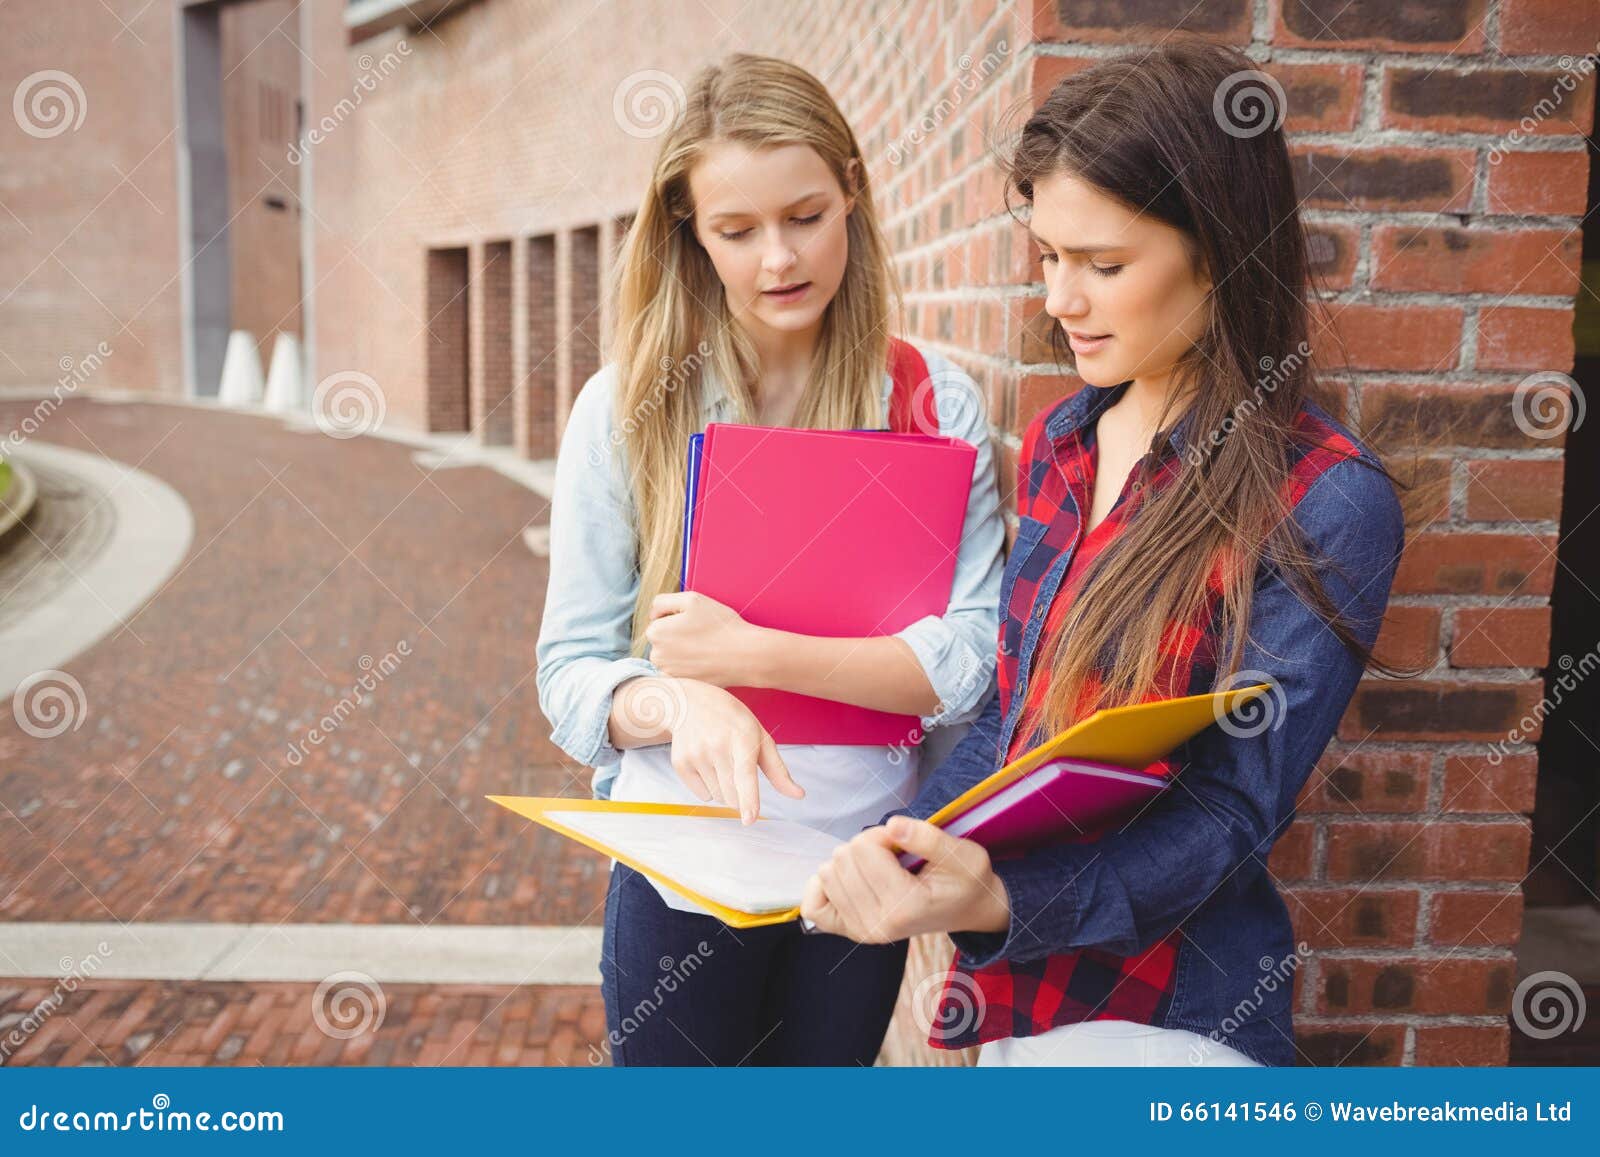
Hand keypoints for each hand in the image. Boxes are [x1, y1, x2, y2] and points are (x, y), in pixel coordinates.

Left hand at [645, 593, 768, 687]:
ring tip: (704, 649)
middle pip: (661, 641)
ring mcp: (668, 674)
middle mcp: (656, 656)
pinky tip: (704, 662)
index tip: (694, 623)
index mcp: (656, 633)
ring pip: (669, 657)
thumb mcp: (692, 599)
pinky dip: (688, 667)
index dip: (676, 618)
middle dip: (675, 637)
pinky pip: (678, 672)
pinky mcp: (681, 686)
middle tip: (701, 636)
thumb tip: (652, 616)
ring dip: (681, 652)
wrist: (745, 656)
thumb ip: (662, 602)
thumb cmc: (720, 625)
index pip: (658, 621)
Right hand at [664, 679, 803, 823]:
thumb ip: (778, 770)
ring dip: (726, 790)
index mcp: (742, 737)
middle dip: (741, 796)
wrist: (690, 703)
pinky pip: (703, 795)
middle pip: (733, 795)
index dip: (749, 798)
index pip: (745, 773)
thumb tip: (799, 795)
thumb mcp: (759, 736)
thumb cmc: (732, 721)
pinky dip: (709, 787)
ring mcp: (696, 754)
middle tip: (738, 770)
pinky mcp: (680, 763)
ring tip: (721, 762)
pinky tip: (706, 763)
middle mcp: (716, 745)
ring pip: (719, 798)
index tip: (749, 819)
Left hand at [801, 817, 1010, 943]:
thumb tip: (892, 825)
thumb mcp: (962, 853)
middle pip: (842, 858)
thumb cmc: (965, 879)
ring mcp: (861, 931)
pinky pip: (813, 904)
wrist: (967, 909)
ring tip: (879, 867)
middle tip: (893, 854)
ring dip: (850, 861)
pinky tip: (850, 878)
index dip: (883, 834)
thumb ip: (928, 838)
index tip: (904, 841)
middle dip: (866, 845)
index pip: (865, 850)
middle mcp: (879, 925)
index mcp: (906, 906)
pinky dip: (825, 885)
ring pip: (827, 873)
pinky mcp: (850, 932)